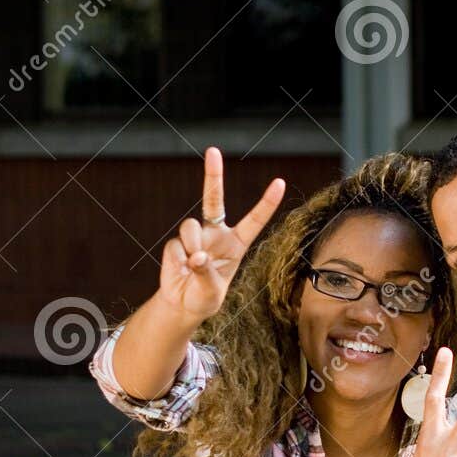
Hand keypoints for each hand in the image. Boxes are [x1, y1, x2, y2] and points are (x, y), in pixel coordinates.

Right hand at [158, 147, 285, 322]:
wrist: (183, 305)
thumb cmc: (206, 298)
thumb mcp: (213, 291)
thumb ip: (207, 273)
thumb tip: (197, 256)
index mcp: (236, 244)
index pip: (254, 220)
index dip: (266, 202)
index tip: (280, 182)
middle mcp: (216, 235)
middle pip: (213, 200)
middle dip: (213, 175)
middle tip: (213, 151)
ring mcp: (196, 237)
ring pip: (190, 226)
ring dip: (192, 245)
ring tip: (193, 266)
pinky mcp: (176, 244)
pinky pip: (176, 244)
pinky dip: (180, 259)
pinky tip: (182, 271)